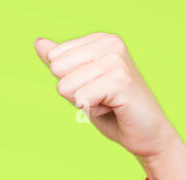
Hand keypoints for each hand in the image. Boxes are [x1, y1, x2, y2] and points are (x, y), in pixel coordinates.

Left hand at [33, 32, 182, 163]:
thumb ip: (62, 63)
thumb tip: (39, 43)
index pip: (54, 59)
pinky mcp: (120, 81)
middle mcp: (110, 43)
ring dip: (84, 104)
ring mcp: (116, 60)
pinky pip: (81, 99)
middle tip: (100, 99)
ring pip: (67, 87)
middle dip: (73, 93)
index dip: (70, 82)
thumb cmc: (114, 110)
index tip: (95, 88)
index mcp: (101, 40)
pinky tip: (112, 109)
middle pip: (57, 70)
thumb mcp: (82, 83)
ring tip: (107, 104)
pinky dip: (92, 112)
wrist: (146, 134)